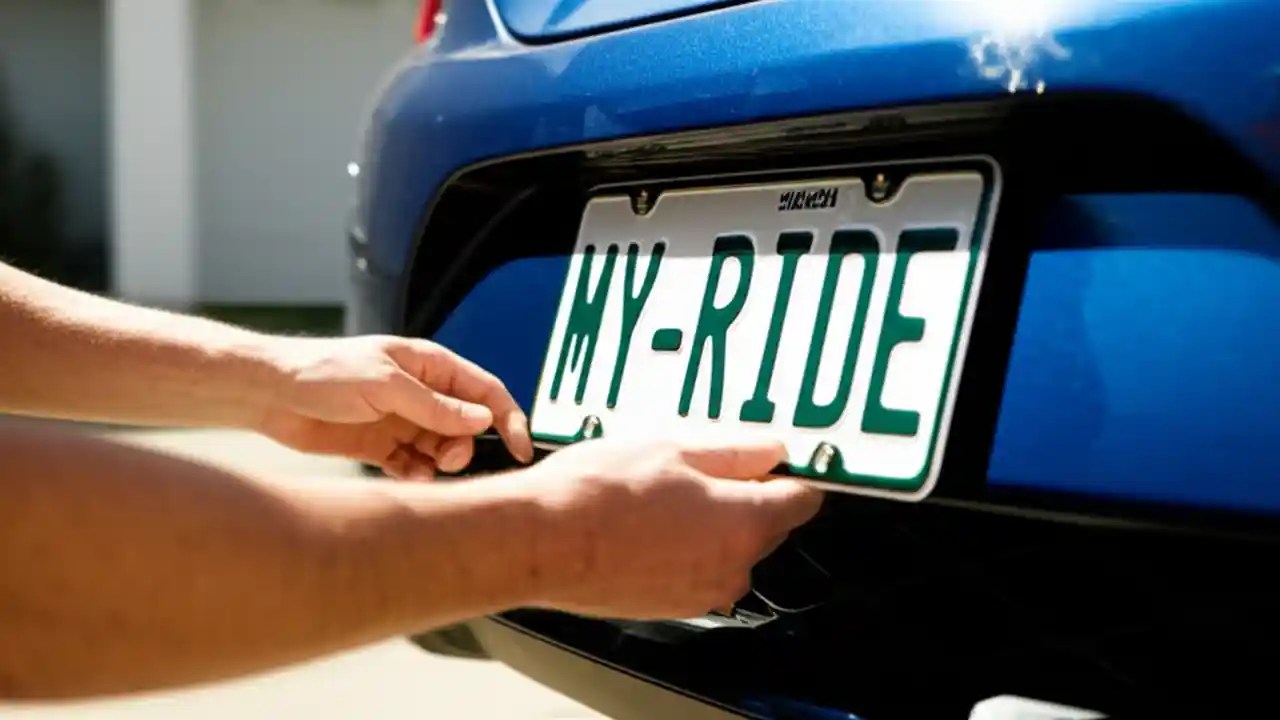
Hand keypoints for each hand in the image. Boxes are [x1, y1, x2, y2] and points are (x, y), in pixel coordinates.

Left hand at [256, 336, 533, 478]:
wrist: (270, 395)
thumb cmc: (324, 372)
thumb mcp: (386, 386)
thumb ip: (436, 405)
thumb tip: (483, 417)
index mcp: (430, 366)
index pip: (485, 391)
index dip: (508, 418)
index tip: (521, 449)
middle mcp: (422, 393)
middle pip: (468, 426)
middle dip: (465, 446)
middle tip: (446, 460)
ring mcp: (403, 421)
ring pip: (443, 449)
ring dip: (441, 464)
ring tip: (421, 469)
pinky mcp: (382, 447)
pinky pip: (415, 466)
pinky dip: (417, 476)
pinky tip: (404, 476)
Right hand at [523, 436, 823, 619]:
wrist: (541, 542)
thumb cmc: (600, 492)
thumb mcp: (673, 449)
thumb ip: (734, 453)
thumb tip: (771, 450)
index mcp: (744, 525)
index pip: (801, 500)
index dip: (791, 473)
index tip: (776, 458)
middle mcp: (733, 568)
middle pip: (766, 525)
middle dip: (743, 495)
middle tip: (698, 464)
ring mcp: (702, 593)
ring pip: (727, 548)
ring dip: (709, 522)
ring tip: (661, 491)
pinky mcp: (672, 606)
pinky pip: (696, 570)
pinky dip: (682, 547)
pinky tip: (645, 521)